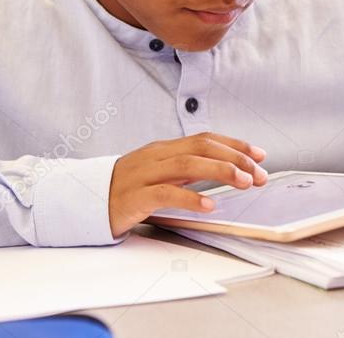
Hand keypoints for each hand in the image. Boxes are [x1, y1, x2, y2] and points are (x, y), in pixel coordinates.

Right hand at [108, 132, 267, 236]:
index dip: (235, 144)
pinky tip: (210, 204)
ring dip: (220, 171)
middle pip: (201, 146)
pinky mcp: (135, 196)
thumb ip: (185, 169)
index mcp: (164, 149)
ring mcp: (145, 174)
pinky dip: (191, 197)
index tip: (259, 155)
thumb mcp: (157, 173)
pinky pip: (166, 193)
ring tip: (244, 182)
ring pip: (188, 164)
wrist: (83, 200)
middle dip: (235, 157)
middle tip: (259, 173)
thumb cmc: (124, 189)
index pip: (205, 138)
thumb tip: (219, 168)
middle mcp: (156, 156)